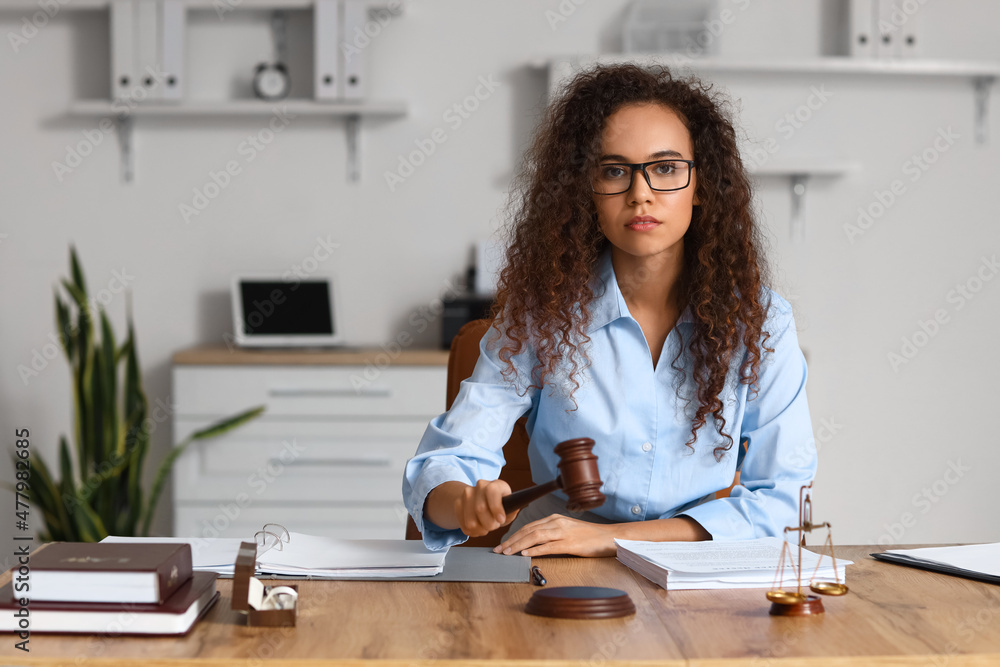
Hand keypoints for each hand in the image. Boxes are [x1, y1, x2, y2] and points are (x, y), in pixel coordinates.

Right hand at [427, 479, 518, 536]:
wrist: (481, 499)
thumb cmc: (499, 505)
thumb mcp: (508, 506)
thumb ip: (513, 510)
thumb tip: (514, 509)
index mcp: (495, 484)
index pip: (492, 491)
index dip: (496, 507)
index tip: (501, 520)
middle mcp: (480, 486)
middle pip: (480, 509)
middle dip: (490, 524)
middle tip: (495, 525)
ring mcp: (466, 494)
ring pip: (470, 522)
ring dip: (481, 529)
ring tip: (486, 526)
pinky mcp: (457, 504)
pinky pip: (464, 526)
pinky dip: (473, 532)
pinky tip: (478, 527)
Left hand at [493, 514, 618, 557]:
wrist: (609, 537)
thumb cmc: (589, 536)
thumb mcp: (567, 531)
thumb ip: (551, 534)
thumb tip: (533, 545)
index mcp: (554, 519)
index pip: (528, 526)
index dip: (513, 535)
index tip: (502, 544)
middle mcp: (556, 523)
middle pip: (528, 530)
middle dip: (511, 540)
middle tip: (498, 550)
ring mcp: (563, 532)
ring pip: (535, 536)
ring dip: (518, 545)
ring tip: (507, 553)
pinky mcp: (570, 543)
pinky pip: (549, 546)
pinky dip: (535, 550)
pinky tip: (526, 554)